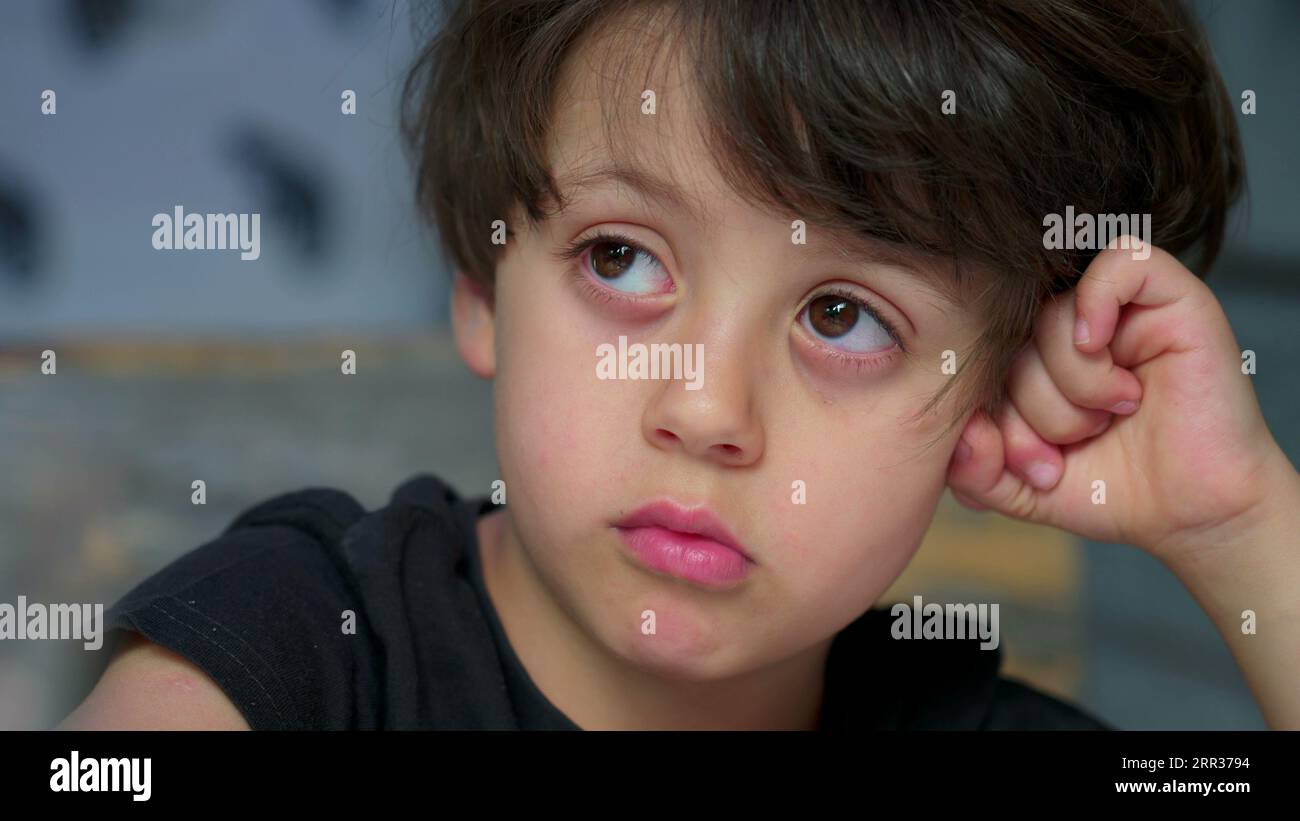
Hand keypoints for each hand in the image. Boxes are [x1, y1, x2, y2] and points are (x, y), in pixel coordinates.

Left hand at [945, 237, 1293, 565]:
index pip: (977, 362)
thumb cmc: (1113, 491)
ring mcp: (1118, 310)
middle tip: (1076, 443)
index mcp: (1028, 360)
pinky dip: (1097, 304)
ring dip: (1074, 385)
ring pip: (1052, 315)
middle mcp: (1067, 328)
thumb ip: (972, 469)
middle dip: (1036, 411)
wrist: (1195, 514)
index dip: (993, 416)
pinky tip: (1102, 352)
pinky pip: (1119, 262)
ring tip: (1110, 416)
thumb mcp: (1021, 488)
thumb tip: (961, 428)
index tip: (1029, 466)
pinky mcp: (1172, 298)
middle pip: (1010, 340)